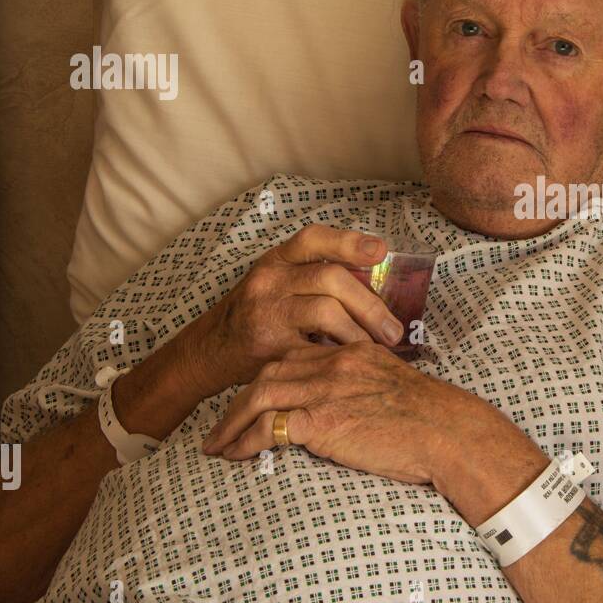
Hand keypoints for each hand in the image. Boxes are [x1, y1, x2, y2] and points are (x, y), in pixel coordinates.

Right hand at [195, 223, 405, 389]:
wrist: (210, 350)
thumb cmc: (258, 314)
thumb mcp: (278, 283)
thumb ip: (316, 277)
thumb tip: (377, 283)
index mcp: (278, 259)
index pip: (314, 238)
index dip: (349, 241)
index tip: (380, 251)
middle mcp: (270, 279)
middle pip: (331, 278)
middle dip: (370, 304)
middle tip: (393, 330)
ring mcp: (267, 311)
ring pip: (326, 311)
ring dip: (359, 332)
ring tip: (377, 349)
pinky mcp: (267, 345)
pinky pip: (313, 348)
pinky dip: (338, 355)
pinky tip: (349, 363)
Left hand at [200, 341, 478, 484]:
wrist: (448, 432)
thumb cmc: (430, 421)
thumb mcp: (393, 388)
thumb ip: (363, 388)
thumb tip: (344, 409)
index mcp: (350, 353)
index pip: (294, 357)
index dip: (265, 379)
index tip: (249, 402)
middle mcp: (333, 364)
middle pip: (267, 373)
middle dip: (236, 402)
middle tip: (219, 428)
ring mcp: (326, 390)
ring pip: (259, 396)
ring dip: (230, 423)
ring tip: (216, 447)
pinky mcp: (322, 419)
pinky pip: (269, 428)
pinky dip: (245, 442)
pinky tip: (236, 457)